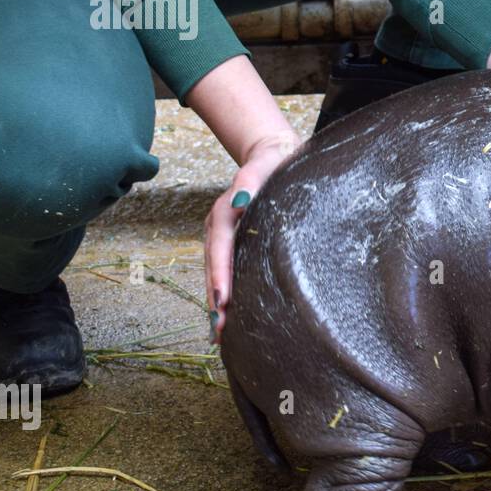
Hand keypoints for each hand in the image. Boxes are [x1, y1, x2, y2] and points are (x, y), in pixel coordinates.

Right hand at [184, 55, 301, 343]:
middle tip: (219, 334)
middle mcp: (221, 228)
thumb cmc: (276, 162)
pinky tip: (231, 318)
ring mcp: (226, 238)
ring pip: (217, 275)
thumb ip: (250, 185)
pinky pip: (227, 273)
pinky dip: (227, 296)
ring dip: (219, 305)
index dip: (220, 276)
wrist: (276, 153)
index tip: (223, 303)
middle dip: (216, 302)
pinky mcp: (237, 245)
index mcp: (226, 213)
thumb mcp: (264, 168)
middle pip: (214, 269)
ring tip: (221, 336)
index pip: (219, 249)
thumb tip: (240, 205)